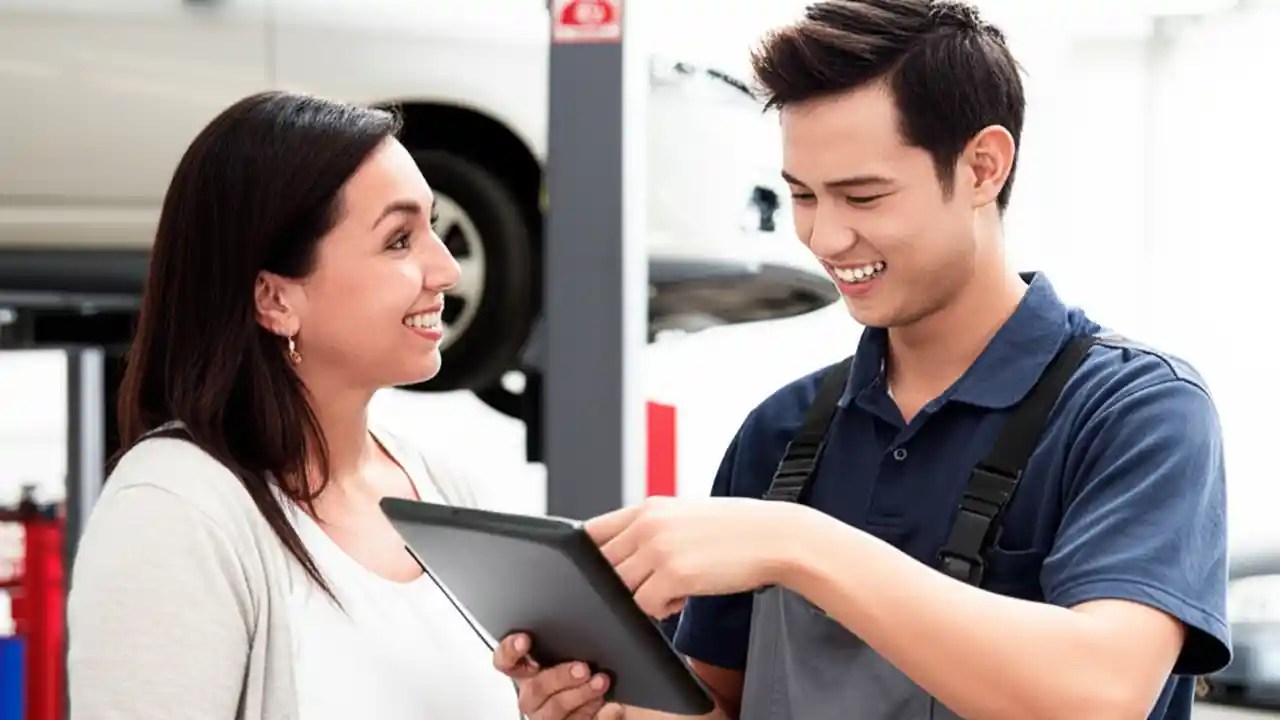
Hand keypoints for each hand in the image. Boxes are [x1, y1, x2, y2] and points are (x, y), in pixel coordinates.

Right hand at [492, 632, 624, 719]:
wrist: (598, 703)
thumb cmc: (580, 666)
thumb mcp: (572, 645)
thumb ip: (569, 628)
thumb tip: (587, 590)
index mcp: (527, 670)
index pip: (505, 660)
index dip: (510, 650)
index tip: (525, 639)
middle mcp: (533, 694)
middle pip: (534, 688)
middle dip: (558, 676)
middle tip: (582, 667)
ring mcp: (548, 714)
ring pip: (554, 710)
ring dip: (580, 695)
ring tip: (600, 681)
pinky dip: (595, 713)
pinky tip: (609, 704)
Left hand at [585, 496, 804, 619]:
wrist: (776, 536)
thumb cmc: (736, 530)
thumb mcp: (686, 517)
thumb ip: (652, 530)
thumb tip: (623, 561)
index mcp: (648, 507)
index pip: (592, 533)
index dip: (592, 559)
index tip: (605, 573)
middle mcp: (647, 524)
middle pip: (600, 566)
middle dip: (617, 584)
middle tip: (649, 588)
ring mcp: (658, 549)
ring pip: (619, 589)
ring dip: (641, 598)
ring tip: (672, 593)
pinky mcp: (674, 575)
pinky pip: (644, 606)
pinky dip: (660, 610)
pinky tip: (683, 600)